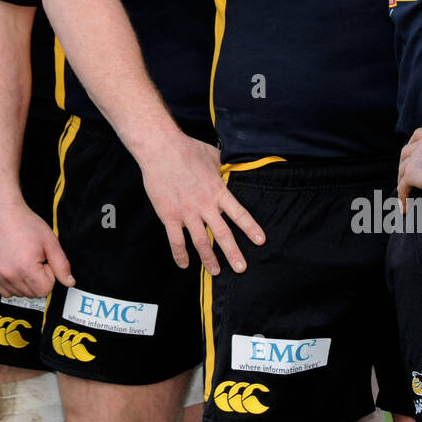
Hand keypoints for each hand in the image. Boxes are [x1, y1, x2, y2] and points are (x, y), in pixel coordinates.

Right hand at [0, 202, 71, 300]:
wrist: (2, 214)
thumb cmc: (25, 224)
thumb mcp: (50, 242)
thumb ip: (62, 265)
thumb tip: (69, 282)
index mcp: (26, 267)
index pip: (45, 290)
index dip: (49, 275)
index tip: (44, 261)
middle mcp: (10, 274)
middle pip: (33, 294)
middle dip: (38, 279)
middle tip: (34, 259)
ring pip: (19, 294)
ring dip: (25, 282)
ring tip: (23, 261)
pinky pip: (4, 292)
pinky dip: (12, 284)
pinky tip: (14, 268)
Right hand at [139, 135, 264, 275]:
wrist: (161, 149)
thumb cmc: (187, 148)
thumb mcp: (212, 155)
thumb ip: (222, 166)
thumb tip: (230, 165)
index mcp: (217, 191)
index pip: (239, 214)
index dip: (250, 228)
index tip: (260, 241)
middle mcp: (205, 205)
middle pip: (223, 234)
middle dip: (233, 253)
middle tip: (241, 268)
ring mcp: (187, 212)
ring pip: (201, 242)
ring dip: (209, 259)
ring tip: (215, 272)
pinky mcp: (169, 216)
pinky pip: (176, 240)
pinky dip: (180, 254)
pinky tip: (184, 264)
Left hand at [397, 112, 421, 210]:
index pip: (420, 140)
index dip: (420, 146)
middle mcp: (420, 147)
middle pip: (408, 154)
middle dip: (409, 162)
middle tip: (412, 175)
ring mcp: (414, 161)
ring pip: (403, 169)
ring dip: (404, 178)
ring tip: (406, 191)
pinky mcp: (411, 175)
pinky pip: (403, 189)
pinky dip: (402, 199)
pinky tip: (402, 210)